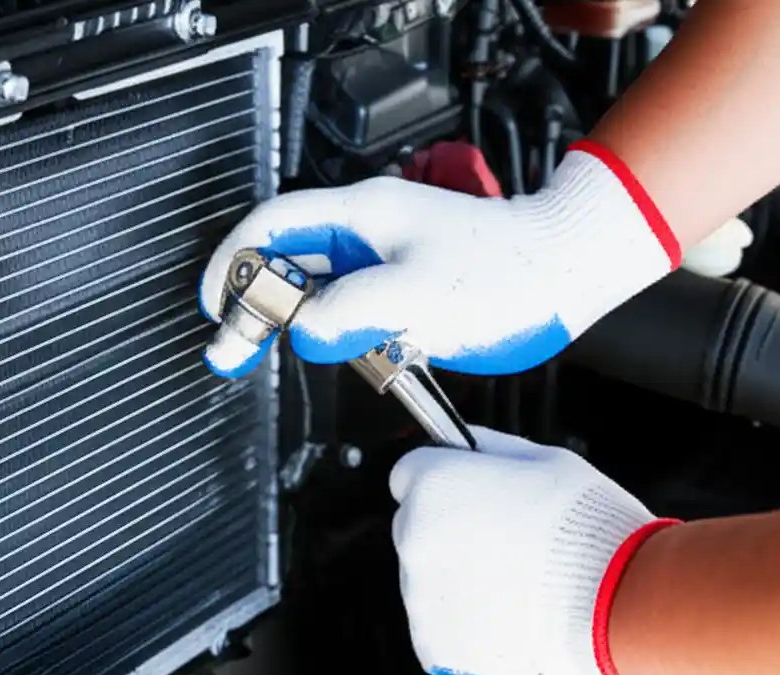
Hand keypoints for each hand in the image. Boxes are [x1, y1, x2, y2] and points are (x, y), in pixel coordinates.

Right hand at [198, 141, 679, 377]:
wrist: (565, 271)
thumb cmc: (507, 270)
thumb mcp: (415, 295)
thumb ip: (348, 313)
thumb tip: (305, 334)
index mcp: (359, 215)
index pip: (269, 228)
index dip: (231, 266)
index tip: (214, 307)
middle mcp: (365, 233)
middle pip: (284, 262)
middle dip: (251, 303)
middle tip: (230, 349)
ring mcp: (384, 260)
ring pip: (316, 290)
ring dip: (292, 323)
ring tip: (267, 355)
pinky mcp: (403, 289)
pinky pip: (350, 309)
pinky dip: (334, 333)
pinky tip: (339, 354)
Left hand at [388, 426, 677, 674]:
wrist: (619, 605)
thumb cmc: (589, 529)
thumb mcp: (546, 460)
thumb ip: (490, 449)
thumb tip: (465, 446)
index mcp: (433, 486)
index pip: (409, 475)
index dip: (445, 482)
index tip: (471, 494)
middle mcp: (413, 540)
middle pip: (416, 529)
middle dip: (450, 533)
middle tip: (507, 545)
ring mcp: (419, 598)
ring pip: (428, 582)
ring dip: (459, 581)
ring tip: (519, 587)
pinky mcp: (433, 646)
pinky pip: (439, 630)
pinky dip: (467, 627)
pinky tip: (511, 619)